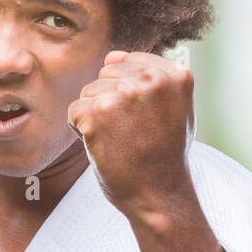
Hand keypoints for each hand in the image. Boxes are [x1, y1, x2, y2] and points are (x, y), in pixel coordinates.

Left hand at [68, 50, 196, 223]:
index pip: (130, 65)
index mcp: (176, 74)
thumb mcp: (175, 110)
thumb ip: (151, 79)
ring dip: (96, 119)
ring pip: (88, 93)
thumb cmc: (164, 155)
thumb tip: (111, 56)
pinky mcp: (98, 111)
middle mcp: (153, 79)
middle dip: (111, 104)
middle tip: (134, 134)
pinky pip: (75, 111)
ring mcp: (125, 94)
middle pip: (107, 76)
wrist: (159, 196)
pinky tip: (107, 148)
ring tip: (122, 142)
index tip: (148, 123)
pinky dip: (83, 132)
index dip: (131, 97)